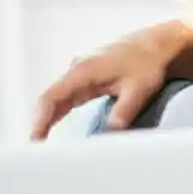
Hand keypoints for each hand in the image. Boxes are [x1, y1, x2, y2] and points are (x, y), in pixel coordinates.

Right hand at [30, 22, 191, 138]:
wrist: (158, 45)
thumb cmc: (149, 63)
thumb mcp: (139, 89)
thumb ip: (124, 110)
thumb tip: (112, 130)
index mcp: (83, 71)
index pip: (52, 97)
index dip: (40, 119)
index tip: (34, 139)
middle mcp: (77, 69)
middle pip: (50, 98)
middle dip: (40, 122)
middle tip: (37, 148)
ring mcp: (81, 72)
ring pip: (58, 97)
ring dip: (48, 118)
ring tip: (42, 142)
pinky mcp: (89, 77)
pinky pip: (68, 96)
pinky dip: (60, 111)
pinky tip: (55, 125)